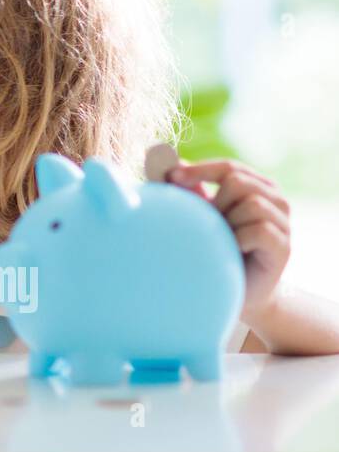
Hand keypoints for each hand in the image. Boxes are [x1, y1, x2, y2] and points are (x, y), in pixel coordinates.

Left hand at [166, 159, 290, 318]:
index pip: (229, 167)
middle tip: (210, 224)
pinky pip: (259, 230)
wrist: (232, 290)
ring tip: (224, 240)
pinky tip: (234, 250)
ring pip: (251, 204)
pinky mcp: (284, 247)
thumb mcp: (199, 213)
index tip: (170, 178)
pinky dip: (239, 239)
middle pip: (238, 181)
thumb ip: (188, 188)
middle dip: (216, 202)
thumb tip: (168, 161)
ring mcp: (283, 223)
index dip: (200, 170)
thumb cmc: (214, 247)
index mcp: (256, 185)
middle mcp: (275, 199)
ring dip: (228, 222)